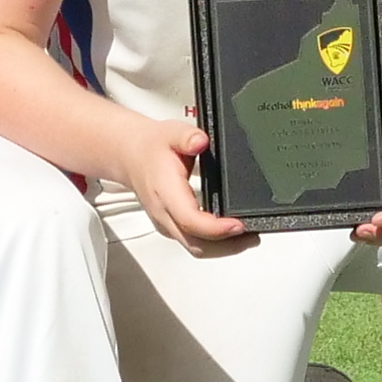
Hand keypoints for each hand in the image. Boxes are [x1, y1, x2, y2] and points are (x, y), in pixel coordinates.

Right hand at [112, 119, 247, 252]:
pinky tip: (229, 235)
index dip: (216, 228)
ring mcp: (166, 224)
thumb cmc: (150, 147)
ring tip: (248, 238)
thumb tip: (201, 141)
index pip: (190, 221)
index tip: (238, 225)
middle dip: (227, 246)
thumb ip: (186, 136)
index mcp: (165, 192)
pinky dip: (214, 244)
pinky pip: (193, 243)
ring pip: (195, 248)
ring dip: (222, 249)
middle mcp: (164, 214)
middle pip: (196, 244)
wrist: (129, 155)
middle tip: (252, 236)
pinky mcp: (171, 227)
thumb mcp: (170, 132)